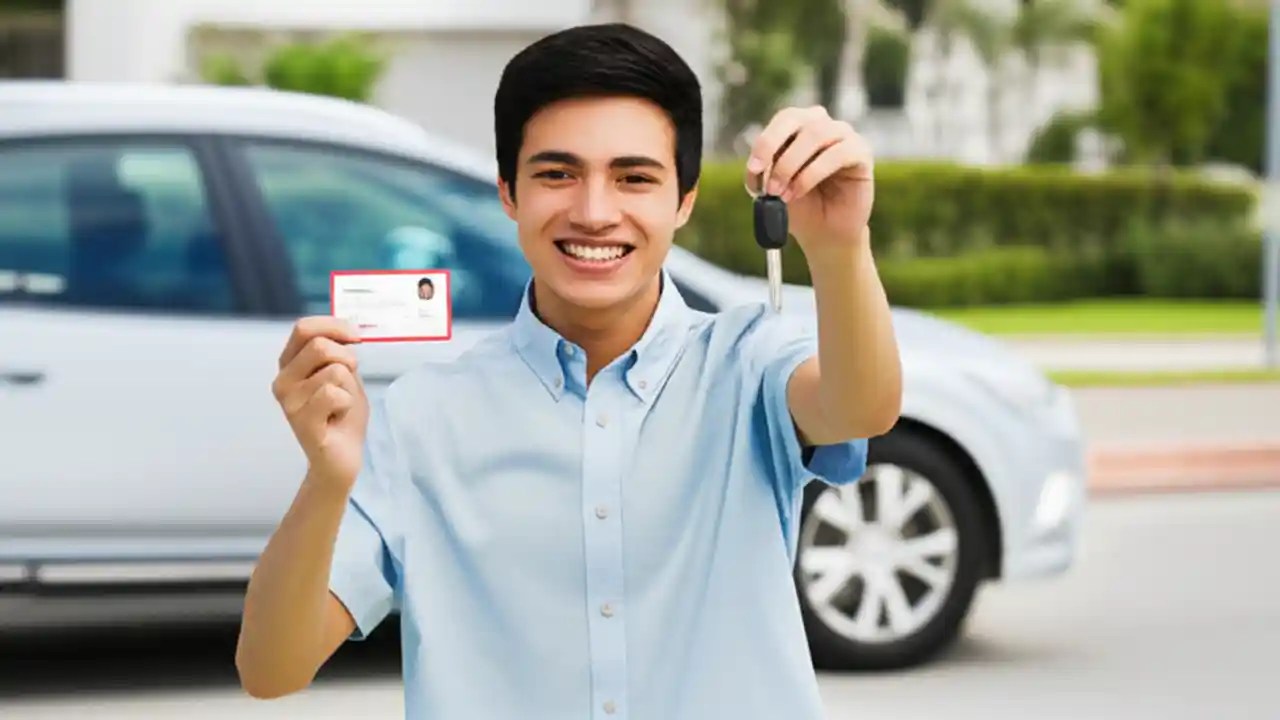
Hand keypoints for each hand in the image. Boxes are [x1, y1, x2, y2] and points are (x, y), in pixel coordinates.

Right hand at [271, 317, 367, 494]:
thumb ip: (339, 351)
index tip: (356, 337)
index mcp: (290, 364)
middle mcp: (283, 381)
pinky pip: (333, 394)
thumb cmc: (343, 414)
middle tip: (350, 380)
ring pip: (333, 371)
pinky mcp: (302, 422)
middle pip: (319, 346)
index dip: (334, 326)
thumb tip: (348, 327)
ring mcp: (289, 403)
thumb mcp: (344, 374)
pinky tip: (338, 418)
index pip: (304, 328)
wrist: (343, 457)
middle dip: (347, 358)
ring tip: (341, 406)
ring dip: (349, 388)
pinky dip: (347, 404)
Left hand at [745, 105, 874, 252]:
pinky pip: (837, 154)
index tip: (754, 169)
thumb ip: (764, 170)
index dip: (766, 141)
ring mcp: (845, 136)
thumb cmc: (801, 206)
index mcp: (801, 127)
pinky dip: (811, 174)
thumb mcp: (773, 186)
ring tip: (782, 194)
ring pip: (816, 134)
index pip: (784, 119)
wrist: (825, 232)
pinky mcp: (862, 153)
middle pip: (797, 119)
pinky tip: (798, 191)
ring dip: (791, 166)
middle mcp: (823, 125)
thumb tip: (756, 166)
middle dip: (775, 150)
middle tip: (766, 183)